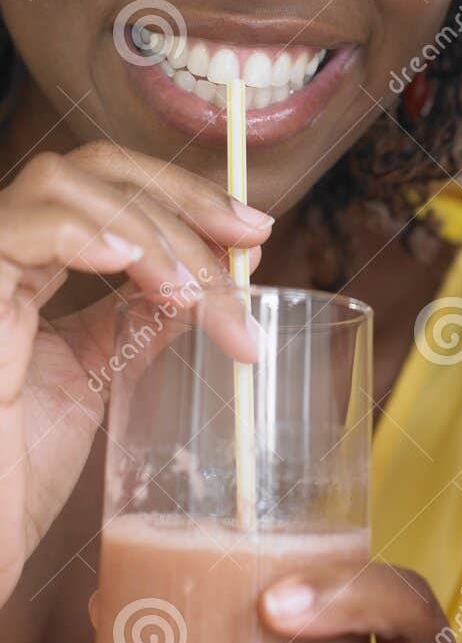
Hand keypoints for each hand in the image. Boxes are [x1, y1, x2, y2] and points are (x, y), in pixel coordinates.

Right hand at [0, 142, 268, 606]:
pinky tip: (129, 261)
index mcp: (30, 268)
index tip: (255, 234)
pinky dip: (81, 231)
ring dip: (150, 227)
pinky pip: (16, 231)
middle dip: (183, 196)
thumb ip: (137, 322)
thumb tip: (205, 282)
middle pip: (94, 167)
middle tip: (249, 239)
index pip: (110, 186)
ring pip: (62, 183)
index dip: (186, 195)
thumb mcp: (96, 379)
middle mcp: (3, 254)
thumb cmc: (13, 474)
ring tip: (195, 290)